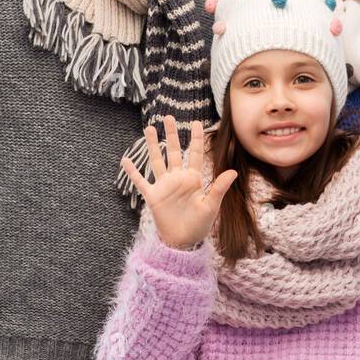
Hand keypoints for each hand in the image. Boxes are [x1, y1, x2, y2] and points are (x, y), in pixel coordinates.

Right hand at [119, 115, 236, 250]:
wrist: (182, 242)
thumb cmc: (199, 225)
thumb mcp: (211, 206)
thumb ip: (219, 188)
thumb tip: (233, 172)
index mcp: (193, 179)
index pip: (195, 154)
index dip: (196, 138)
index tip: (196, 123)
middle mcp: (177, 178)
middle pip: (174, 151)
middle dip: (171, 134)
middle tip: (169, 117)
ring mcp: (164, 186)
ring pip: (157, 160)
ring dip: (152, 145)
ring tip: (149, 128)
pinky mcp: (153, 196)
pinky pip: (141, 181)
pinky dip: (133, 172)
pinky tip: (125, 160)